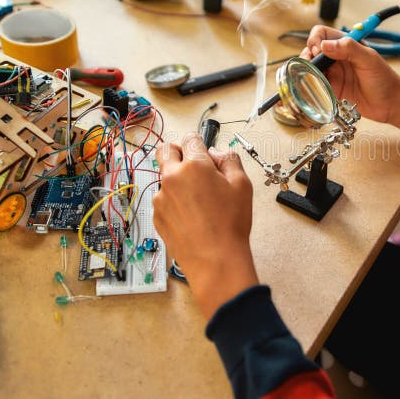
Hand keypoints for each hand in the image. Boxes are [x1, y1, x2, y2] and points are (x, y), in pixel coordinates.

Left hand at [153, 134, 257, 320]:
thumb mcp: (242, 185)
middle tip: (193, 165)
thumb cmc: (230, 224)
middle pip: (165, 150)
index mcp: (194, 165)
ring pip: (165, 177)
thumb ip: (230, 160)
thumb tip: (218, 154)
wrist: (215, 260)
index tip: (205, 153)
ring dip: (177, 181)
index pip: (190, 139)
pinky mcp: (157, 215)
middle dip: (178, 152)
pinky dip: (174, 201)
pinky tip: (191, 216)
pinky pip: (163, 199)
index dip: (200, 144)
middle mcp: (172, 177)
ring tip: (198, 201)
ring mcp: (161, 197)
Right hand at [303, 25, 399, 131]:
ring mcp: (333, 73)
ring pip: (311, 67)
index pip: (322, 34)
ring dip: (307, 70)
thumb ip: (349, 49)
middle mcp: (337, 57)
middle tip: (313, 65)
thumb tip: (325, 45)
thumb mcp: (369, 59)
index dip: (316, 40)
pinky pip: (315, 84)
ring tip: (311, 77)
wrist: (390, 104)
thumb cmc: (385, 79)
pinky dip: (311, 85)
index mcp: (346, 45)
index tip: (319, 50)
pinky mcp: (332, 89)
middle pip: (312, 50)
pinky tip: (314, 87)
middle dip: (308, 55)